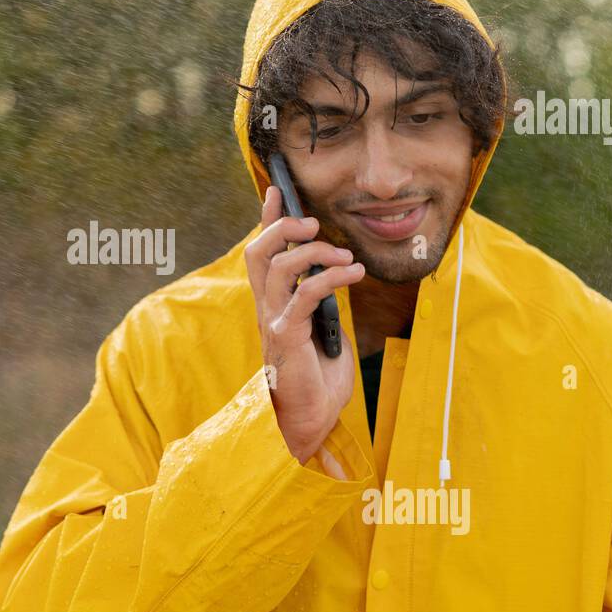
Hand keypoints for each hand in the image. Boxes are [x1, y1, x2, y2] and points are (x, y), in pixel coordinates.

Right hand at [245, 186, 363, 466]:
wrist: (311, 421)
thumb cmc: (317, 379)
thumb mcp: (323, 329)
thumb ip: (322, 301)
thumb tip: (338, 267)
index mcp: (271, 304)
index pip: (262, 252)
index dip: (266, 219)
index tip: (278, 190)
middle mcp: (266, 308)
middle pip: (257, 252)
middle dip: (281, 227)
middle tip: (312, 221)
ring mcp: (273, 321)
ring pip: (276, 267)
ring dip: (312, 251)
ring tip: (345, 255)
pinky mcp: (287, 337)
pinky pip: (304, 295)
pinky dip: (331, 277)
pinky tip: (354, 274)